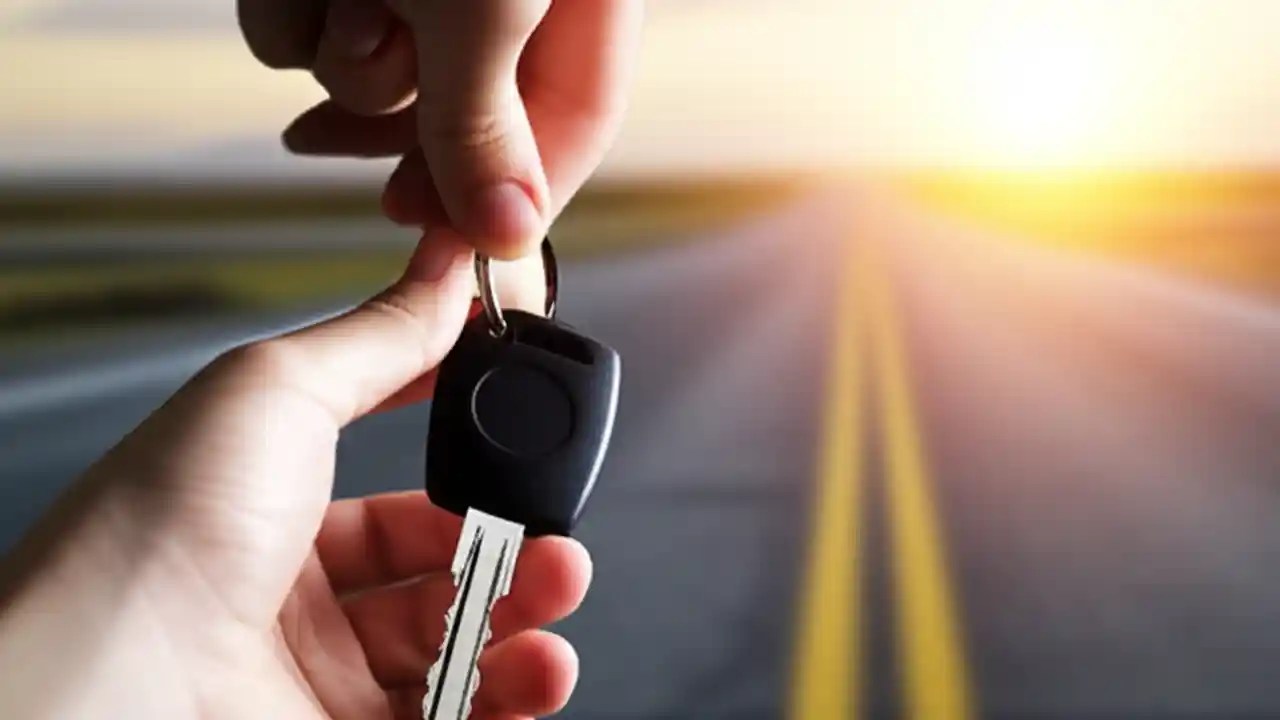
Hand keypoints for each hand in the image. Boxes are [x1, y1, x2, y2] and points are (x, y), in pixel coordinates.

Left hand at [0, 233, 591, 718]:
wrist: (114, 678)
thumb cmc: (161, 533)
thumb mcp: (276, 391)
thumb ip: (378, 337)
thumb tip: (445, 272)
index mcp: (266, 518)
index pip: (391, 502)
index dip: (462, 477)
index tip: (520, 450)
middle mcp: (293, 606)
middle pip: (437, 577)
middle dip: (513, 551)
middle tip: (553, 536)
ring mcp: (320, 683)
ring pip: (457, 649)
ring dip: (528, 617)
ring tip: (558, 588)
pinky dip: (513, 698)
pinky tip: (539, 665)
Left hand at [239, 0, 643, 257]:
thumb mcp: (484, 4)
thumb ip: (486, 126)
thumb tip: (508, 235)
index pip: (575, 126)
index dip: (517, 201)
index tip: (464, 254)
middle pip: (468, 113)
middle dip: (409, 135)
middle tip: (391, 196)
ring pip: (372, 74)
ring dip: (343, 62)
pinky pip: (307, 26)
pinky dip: (291, 15)